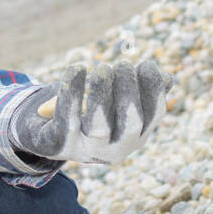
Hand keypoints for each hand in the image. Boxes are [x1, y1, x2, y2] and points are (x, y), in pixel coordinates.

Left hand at [10, 61, 174, 163]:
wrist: (43, 132)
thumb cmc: (87, 110)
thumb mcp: (114, 101)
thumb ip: (139, 91)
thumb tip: (168, 79)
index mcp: (135, 137)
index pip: (154, 115)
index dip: (154, 89)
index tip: (146, 63)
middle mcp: (115, 150)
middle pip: (131, 123)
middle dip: (129, 91)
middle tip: (122, 64)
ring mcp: (87, 150)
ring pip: (99, 126)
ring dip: (102, 93)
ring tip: (102, 67)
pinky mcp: (59, 143)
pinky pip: (66, 116)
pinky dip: (73, 90)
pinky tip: (77, 68)